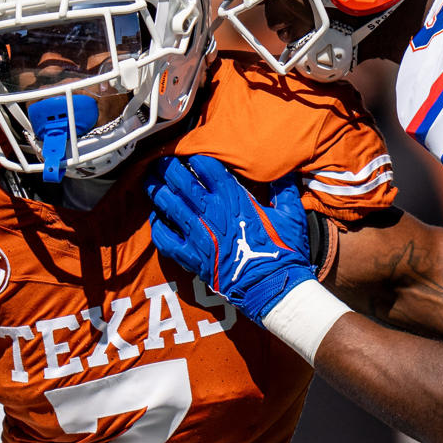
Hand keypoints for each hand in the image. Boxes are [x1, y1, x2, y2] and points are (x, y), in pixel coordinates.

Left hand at [147, 155, 315, 324]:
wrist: (273, 288)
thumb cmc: (284, 251)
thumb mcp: (292, 214)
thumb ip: (284, 188)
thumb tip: (283, 171)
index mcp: (234, 198)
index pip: (206, 166)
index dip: (196, 156)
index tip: (192, 154)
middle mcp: (211, 212)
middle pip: (180, 180)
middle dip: (168, 167)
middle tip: (161, 161)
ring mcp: (198, 234)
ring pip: (167, 204)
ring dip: (156, 189)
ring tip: (150, 180)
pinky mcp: (191, 257)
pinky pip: (164, 238)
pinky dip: (157, 226)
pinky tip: (157, 218)